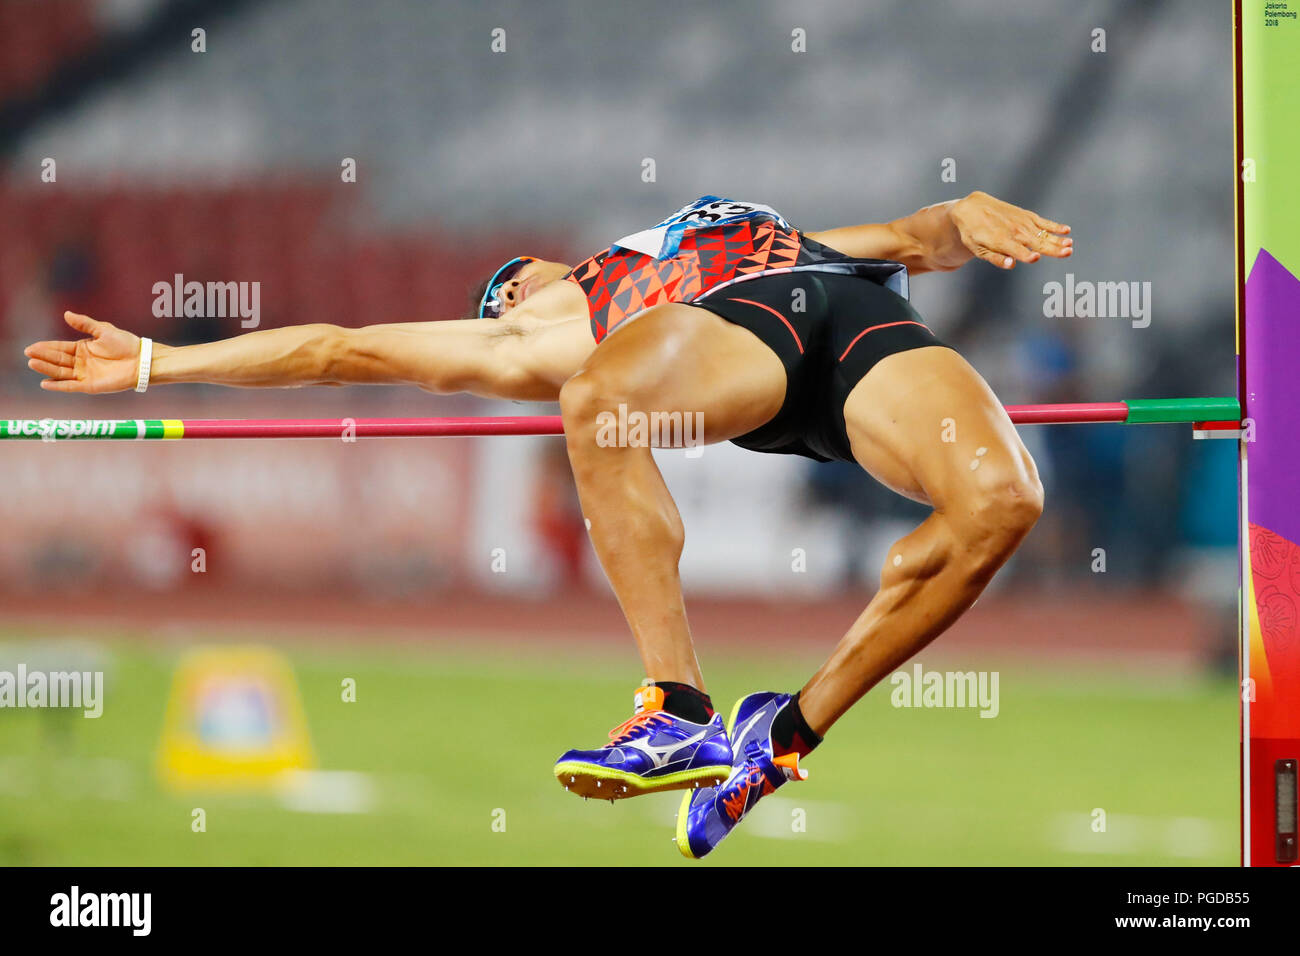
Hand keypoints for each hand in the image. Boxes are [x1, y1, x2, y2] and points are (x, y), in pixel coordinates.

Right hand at [25, 311, 143, 393]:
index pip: (60, 348)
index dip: (46, 347)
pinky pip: (71, 386)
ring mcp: (85, 374)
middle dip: (43, 357)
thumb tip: (66, 314)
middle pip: (58, 360)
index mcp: (83, 348)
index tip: (31, 347)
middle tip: (28, 354)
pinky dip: (58, 386)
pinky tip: (44, 383)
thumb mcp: (103, 330)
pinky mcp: (90, 386)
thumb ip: (85, 324)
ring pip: (61, 372)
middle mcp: (81, 362)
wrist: (142, 360)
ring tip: (32, 364)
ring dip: (47, 369)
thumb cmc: (126, 344)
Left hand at [948, 191, 1071, 269]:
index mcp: (1002, 242)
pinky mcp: (1026, 216)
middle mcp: (1015, 232)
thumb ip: (995, 258)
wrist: (972, 208)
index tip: (1036, 257)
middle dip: (1052, 248)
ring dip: (1057, 239)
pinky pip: (1043, 221)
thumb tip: (1012, 265)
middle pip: (1037, 243)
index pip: (1018, 251)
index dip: (1026, 255)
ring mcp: (1022, 222)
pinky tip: (1066, 230)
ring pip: (1043, 233)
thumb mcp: (977, 249)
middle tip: (1067, 252)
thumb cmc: (973, 233)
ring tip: (1070, 244)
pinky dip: (1054, 225)